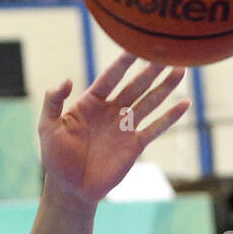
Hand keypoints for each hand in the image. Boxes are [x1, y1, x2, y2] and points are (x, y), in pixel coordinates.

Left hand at [38, 52, 188, 206]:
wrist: (70, 189)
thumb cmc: (55, 158)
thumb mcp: (47, 128)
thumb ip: (53, 102)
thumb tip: (67, 80)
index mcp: (91, 102)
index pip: (110, 77)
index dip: (123, 62)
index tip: (136, 44)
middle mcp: (111, 110)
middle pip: (135, 86)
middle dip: (151, 70)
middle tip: (167, 52)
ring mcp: (125, 127)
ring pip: (149, 102)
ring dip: (165, 87)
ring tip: (180, 69)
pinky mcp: (134, 145)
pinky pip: (155, 128)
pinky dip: (170, 117)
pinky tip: (185, 104)